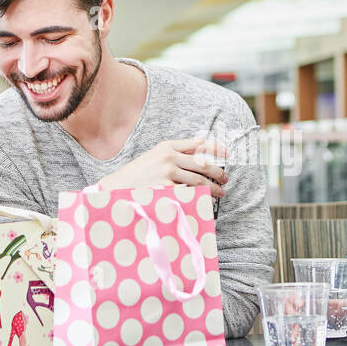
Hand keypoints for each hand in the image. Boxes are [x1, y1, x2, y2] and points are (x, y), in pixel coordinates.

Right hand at [98, 138, 227, 197]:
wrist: (118, 186)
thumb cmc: (139, 173)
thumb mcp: (155, 155)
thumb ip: (176, 152)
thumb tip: (202, 151)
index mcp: (167, 146)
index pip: (198, 144)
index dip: (216, 148)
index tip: (228, 154)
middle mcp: (168, 156)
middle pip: (202, 163)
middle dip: (218, 172)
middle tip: (225, 179)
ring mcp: (167, 172)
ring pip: (199, 180)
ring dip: (213, 187)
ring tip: (220, 192)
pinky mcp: (166, 188)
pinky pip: (189, 192)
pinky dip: (200, 197)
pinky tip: (206, 201)